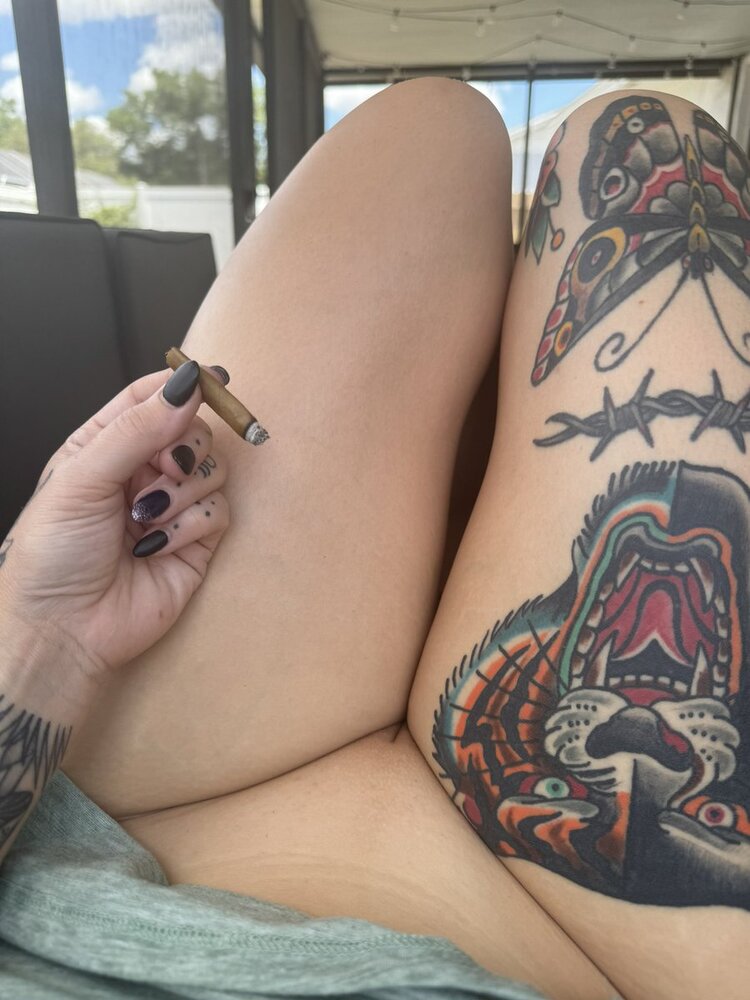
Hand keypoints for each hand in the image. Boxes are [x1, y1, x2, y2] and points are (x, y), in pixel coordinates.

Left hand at [0, 361, 230, 681]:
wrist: (64, 629)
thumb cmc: (53, 552)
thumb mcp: (84, 476)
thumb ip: (138, 428)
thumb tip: (188, 384)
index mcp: (104, 446)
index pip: (150, 398)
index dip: (181, 386)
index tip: (210, 378)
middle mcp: (141, 472)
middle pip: (193, 431)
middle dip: (184, 448)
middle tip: (163, 469)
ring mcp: (171, 507)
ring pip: (212, 470)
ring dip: (182, 492)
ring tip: (145, 520)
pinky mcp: (195, 543)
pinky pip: (218, 512)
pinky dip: (191, 526)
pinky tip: (157, 547)